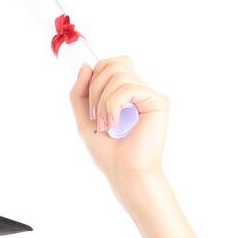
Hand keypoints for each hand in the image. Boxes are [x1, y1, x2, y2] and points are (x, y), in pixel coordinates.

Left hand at [70, 56, 168, 191]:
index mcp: (125, 93)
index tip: (91, 108)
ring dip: (102, 101)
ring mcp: (149, 94)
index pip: (110, 64)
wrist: (124, 173)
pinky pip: (127, 88)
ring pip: (118, 74)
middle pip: (113, 63)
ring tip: (106, 124)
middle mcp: (140, 90)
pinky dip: (113, 105)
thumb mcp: (84, 120)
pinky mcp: (157, 101)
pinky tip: (115, 124)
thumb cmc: (108, 153)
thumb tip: (86, 65)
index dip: (94, 79)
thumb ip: (80, 93)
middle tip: (96, 116)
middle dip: (95, 88)